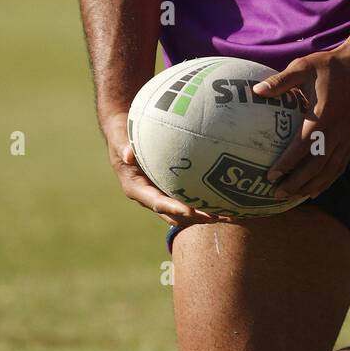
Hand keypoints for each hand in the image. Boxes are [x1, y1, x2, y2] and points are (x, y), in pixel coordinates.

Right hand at [103, 111, 223, 227]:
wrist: (124, 132)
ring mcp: (162, 192)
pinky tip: (228, 195)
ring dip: (205, 213)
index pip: (158, 203)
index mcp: (137, 189)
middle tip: (217, 217)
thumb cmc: (121, 133)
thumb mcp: (119, 138)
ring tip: (230, 214)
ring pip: (185, 209)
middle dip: (196, 218)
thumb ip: (124, 146)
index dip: (175, 209)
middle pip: (175, 214)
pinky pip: (190, 195)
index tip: (192, 211)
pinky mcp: (171, 185)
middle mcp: (150, 196)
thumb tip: (129, 154)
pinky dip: (206, 197)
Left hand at [254, 47, 349, 199]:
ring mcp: (348, 137)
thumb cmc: (330, 66)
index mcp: (323, 117)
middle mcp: (337, 132)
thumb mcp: (303, 67)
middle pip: (317, 165)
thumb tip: (256, 91)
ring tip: (294, 196)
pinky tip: (316, 188)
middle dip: (297, 182)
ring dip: (312, 185)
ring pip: (331, 169)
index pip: (302, 147)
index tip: (270, 177)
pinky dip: (328, 179)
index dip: (287, 164)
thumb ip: (280, 81)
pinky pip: (341, 165)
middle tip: (277, 194)